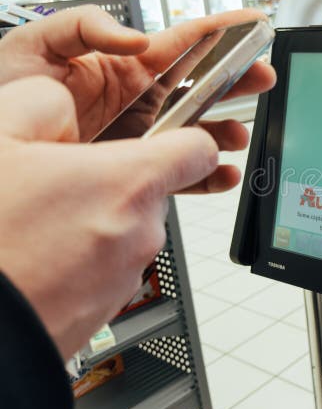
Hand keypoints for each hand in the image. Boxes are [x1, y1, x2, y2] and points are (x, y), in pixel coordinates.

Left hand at [0, 6, 276, 191]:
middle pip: (205, 85)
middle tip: (264, 77)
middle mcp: (143, 96)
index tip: (254, 25)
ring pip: (199, 131)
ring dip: (224, 132)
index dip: (222, 31)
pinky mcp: (134, 165)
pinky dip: (205, 175)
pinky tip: (219, 174)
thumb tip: (137, 40)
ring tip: (237, 134)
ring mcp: (143, 132)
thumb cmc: (3, 91)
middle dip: (239, 79)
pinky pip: (179, 171)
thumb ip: (87, 27)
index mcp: (129, 62)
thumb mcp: (38, 43)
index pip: (186, 42)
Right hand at [0, 76, 219, 358]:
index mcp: (128, 184)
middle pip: (150, 192)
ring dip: (92, 222)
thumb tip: (59, 99)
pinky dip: (79, 260)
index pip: (200, 150)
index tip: (174, 131)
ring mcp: (125, 276)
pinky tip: (35, 256)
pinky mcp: (105, 309)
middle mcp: (142, 232)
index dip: (188, 135)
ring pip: (125, 231)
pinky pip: (104, 269)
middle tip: (58, 183)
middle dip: (112, 182)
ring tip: (34, 225)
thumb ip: (40, 104)